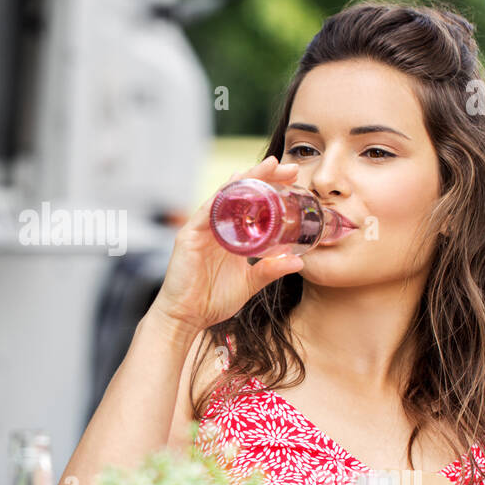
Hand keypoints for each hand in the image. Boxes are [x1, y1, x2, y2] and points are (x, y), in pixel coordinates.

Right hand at [151, 156, 306, 333]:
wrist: (186, 318)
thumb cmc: (212, 300)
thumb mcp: (250, 283)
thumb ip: (270, 270)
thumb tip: (298, 261)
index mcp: (230, 235)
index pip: (251, 204)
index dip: (270, 188)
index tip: (293, 178)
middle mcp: (216, 227)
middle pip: (240, 194)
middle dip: (263, 176)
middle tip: (288, 166)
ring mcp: (201, 230)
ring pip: (225, 197)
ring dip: (246, 180)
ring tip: (268, 167)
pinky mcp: (189, 236)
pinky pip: (207, 212)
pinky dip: (221, 198)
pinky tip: (236, 185)